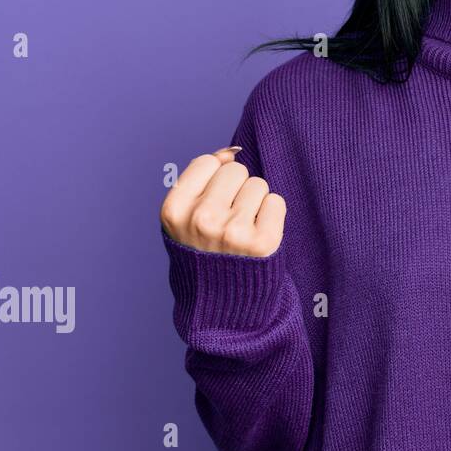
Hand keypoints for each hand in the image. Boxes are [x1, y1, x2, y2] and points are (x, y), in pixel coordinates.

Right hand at [160, 147, 286, 256]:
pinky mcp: (262, 242)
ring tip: (242, 228)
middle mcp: (201, 219)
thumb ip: (201, 177)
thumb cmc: (204, 248)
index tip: (211, 203)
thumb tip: (230, 152)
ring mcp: (233, 231)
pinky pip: (276, 201)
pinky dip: (272, 214)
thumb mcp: (185, 214)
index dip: (214, 179)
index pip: (208, 163)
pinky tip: (258, 234)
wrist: (220, 299)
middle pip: (236, 170)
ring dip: (255, 202)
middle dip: (236, 189)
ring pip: (258, 184)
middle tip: (228, 218)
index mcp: (174, 210)